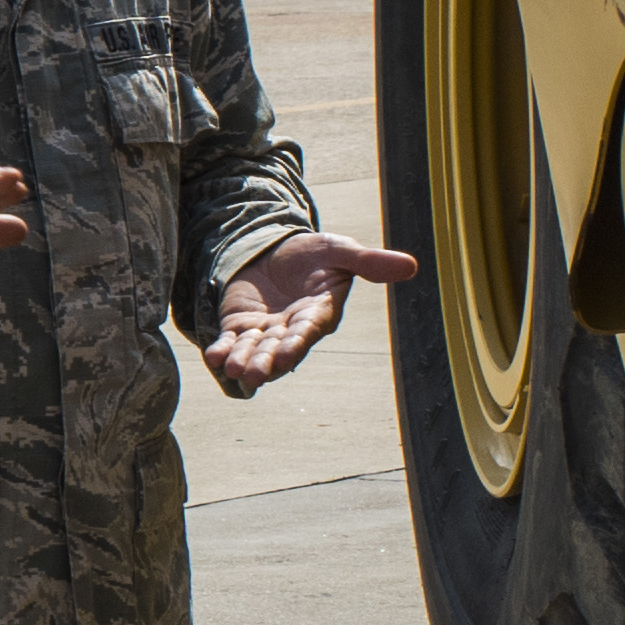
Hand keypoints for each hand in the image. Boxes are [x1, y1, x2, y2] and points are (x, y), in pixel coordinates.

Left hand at [200, 232, 420, 396]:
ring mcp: (264, 333)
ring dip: (243, 361)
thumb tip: (412, 266)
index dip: (297, 343)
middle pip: (278, 350)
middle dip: (266, 362)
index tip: (286, 356)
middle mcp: (291, 331)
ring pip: (253, 352)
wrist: (275, 251)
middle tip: (254, 374)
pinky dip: (221, 350)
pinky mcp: (239, 327)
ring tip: (233, 368)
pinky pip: (229, 343)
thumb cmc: (314, 255)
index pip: (308, 331)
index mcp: (318, 315)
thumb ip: (369, 261)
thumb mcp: (339, 250)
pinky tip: (213, 356)